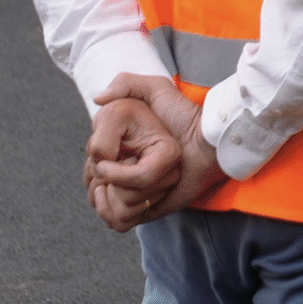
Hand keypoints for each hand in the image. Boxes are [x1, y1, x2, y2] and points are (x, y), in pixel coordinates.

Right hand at [90, 74, 227, 228]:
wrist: (210, 144)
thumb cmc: (184, 115)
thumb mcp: (158, 88)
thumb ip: (127, 82)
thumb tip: (98, 99)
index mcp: (114, 146)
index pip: (92, 159)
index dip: (102, 158)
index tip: (120, 149)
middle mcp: (116, 170)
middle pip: (92, 184)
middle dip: (114, 177)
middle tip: (141, 162)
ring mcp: (127, 191)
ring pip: (101, 204)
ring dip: (124, 194)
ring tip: (153, 179)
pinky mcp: (140, 210)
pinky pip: (117, 220)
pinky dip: (126, 212)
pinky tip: (148, 199)